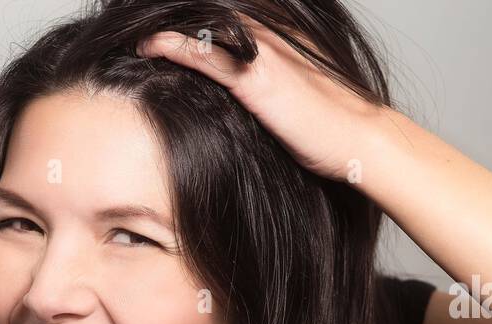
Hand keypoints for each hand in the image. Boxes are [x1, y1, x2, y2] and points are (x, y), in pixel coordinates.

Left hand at [136, 14, 395, 182]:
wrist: (358, 141)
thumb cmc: (327, 128)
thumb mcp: (286, 100)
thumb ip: (258, 87)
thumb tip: (234, 99)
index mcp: (273, 38)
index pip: (221, 19)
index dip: (187, 20)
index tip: (153, 27)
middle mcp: (267, 37)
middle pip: (208, 15)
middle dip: (171, 15)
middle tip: (132, 20)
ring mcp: (262, 55)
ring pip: (204, 27)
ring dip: (166, 26)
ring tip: (132, 31)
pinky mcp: (258, 79)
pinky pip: (207, 55)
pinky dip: (176, 47)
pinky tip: (150, 46)